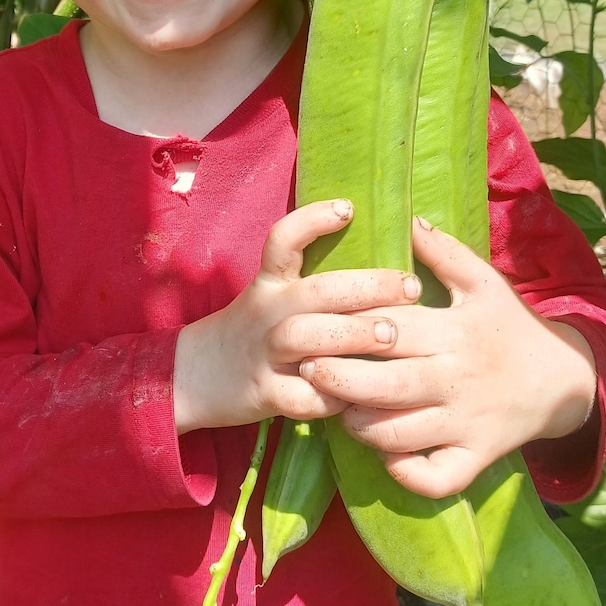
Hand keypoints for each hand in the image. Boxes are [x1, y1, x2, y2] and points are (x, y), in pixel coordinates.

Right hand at [173, 200, 422, 432]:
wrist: (194, 376)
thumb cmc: (253, 333)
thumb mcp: (270, 297)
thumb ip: (314, 284)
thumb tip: (379, 266)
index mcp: (270, 284)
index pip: (283, 240)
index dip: (314, 220)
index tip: (349, 208)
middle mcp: (267, 312)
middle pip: (317, 290)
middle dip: (368, 286)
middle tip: (410, 287)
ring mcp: (264, 353)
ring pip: (308, 337)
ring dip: (353, 334)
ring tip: (390, 335)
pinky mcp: (263, 393)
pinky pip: (303, 395)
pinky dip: (332, 397)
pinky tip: (359, 397)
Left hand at [298, 217, 597, 496]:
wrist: (566, 380)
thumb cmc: (512, 328)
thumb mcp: (487, 284)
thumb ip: (445, 253)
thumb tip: (409, 220)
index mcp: (455, 332)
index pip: (390, 329)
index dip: (348, 328)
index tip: (315, 324)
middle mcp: (458, 379)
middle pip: (385, 385)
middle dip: (338, 380)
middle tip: (309, 371)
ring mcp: (467, 422)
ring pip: (398, 435)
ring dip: (361, 426)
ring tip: (342, 410)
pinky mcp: (477, 457)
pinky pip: (436, 477)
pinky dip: (406, 473)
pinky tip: (388, 456)